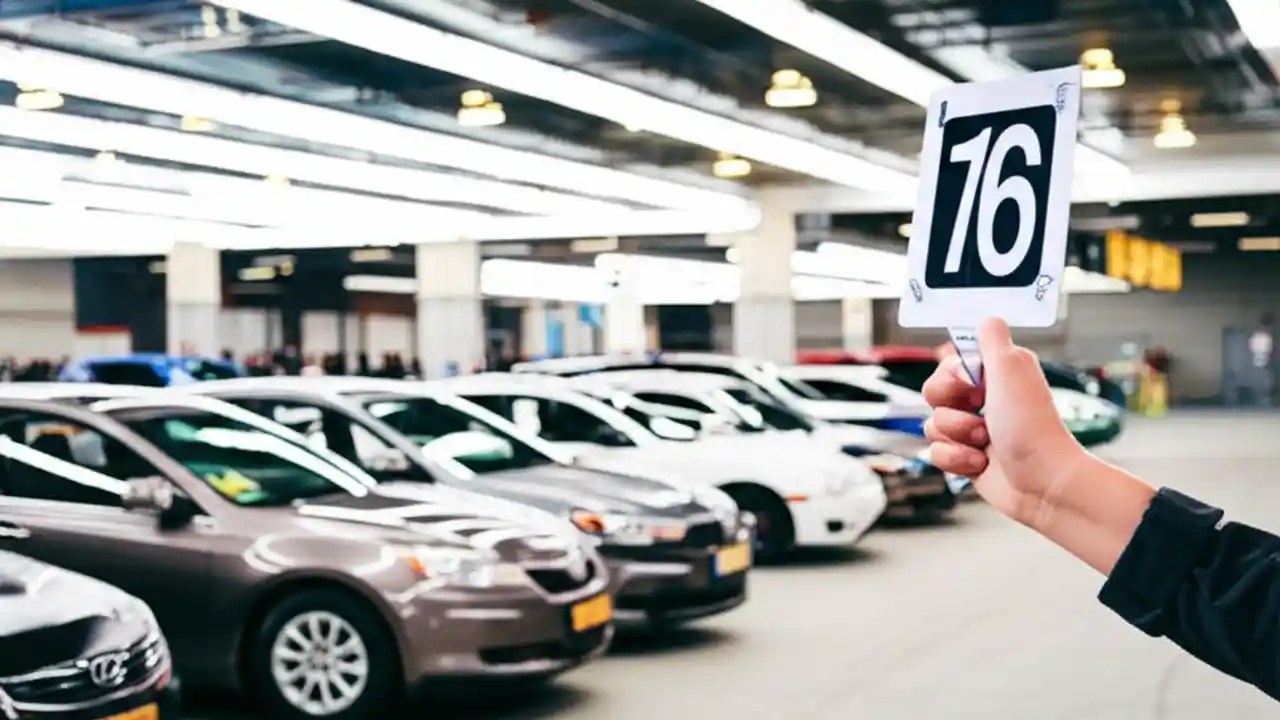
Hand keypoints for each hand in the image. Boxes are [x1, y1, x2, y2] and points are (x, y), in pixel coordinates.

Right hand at [923, 318, 1087, 527]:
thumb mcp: (1011, 369)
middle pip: (933, 393)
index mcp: (996, 374)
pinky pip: (936, 453)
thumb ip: (993, 339)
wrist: (1041, 483)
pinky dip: (956, 460)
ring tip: (984, 444)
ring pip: (932, 425)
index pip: (948, 364)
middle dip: (951, 409)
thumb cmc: (1030, 428)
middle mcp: (985, 399)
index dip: (951, 376)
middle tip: (979, 415)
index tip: (969, 384)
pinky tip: (980, 464)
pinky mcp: (966, 457)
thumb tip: (988, 318)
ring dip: (956, 436)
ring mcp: (973, 430)